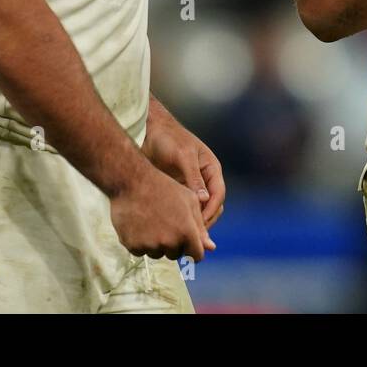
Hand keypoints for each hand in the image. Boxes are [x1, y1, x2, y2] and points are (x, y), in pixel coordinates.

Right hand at [109, 164, 215, 261]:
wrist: (132, 181)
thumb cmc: (164, 188)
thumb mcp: (189, 201)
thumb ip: (200, 226)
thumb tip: (211, 247)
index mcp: (187, 232)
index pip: (196, 255)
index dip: (193, 248)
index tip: (188, 241)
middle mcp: (169, 242)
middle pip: (176, 255)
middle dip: (174, 243)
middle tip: (166, 222)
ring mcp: (150, 245)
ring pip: (158, 253)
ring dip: (157, 243)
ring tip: (152, 220)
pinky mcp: (132, 246)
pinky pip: (141, 251)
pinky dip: (141, 242)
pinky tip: (139, 223)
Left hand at [142, 111, 225, 227]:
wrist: (148, 131)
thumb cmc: (169, 138)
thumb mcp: (183, 156)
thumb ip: (193, 177)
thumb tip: (204, 200)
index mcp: (211, 169)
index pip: (218, 195)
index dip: (211, 211)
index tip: (198, 224)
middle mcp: (204, 179)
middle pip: (212, 206)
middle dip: (204, 221)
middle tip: (189, 234)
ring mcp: (191, 186)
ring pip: (198, 210)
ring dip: (193, 222)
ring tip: (180, 234)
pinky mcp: (178, 190)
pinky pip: (184, 208)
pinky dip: (181, 218)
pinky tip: (170, 227)